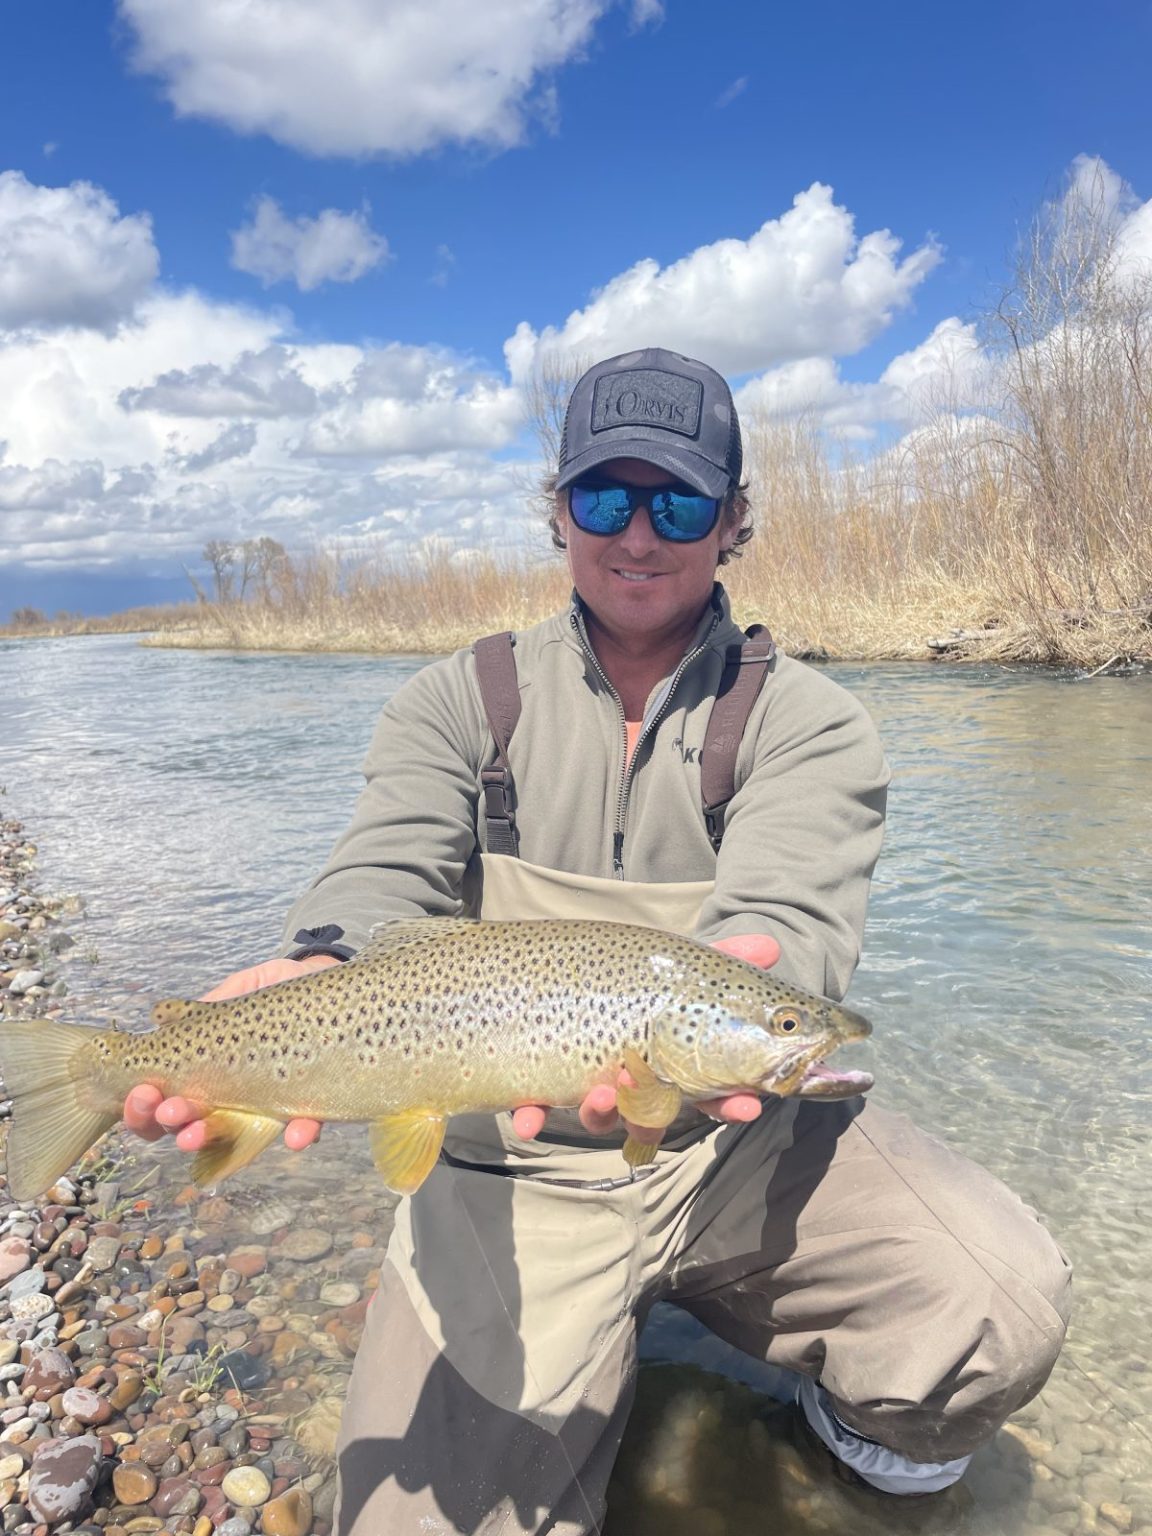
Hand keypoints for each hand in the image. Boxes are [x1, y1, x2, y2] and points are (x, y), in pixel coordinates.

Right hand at [123, 954, 340, 1152]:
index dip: (141, 1107)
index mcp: (200, 1071)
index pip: (160, 1101)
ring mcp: (266, 1104)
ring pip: (234, 1137)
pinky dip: (299, 1134)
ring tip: (195, 1136)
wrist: (325, 981)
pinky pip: (303, 1127)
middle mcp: (227, 1097)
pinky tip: (295, 1135)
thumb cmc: (274, 990)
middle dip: (169, 1124)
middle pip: (184, 1126)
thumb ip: (207, 1007)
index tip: (143, 1091)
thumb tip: (160, 1019)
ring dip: (211, 1139)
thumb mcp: (238, 991)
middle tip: (170, 1110)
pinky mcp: (308, 1103)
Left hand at [511, 932, 780, 1143]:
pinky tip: (527, 1118)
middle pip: (653, 1113)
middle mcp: (629, 1082)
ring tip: (602, 1091)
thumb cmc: (633, 978)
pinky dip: (531, 1115)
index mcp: (669, 1064)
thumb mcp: (677, 965)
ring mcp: (584, 1085)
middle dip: (660, 1118)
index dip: (730, 1103)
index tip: (749, 1106)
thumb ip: (722, 959)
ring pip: (598, 1114)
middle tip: (652, 1109)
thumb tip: (770, 945)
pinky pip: (534, 1108)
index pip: (707, 1092)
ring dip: (602, 1112)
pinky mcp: (540, 1084)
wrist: (554, 974)